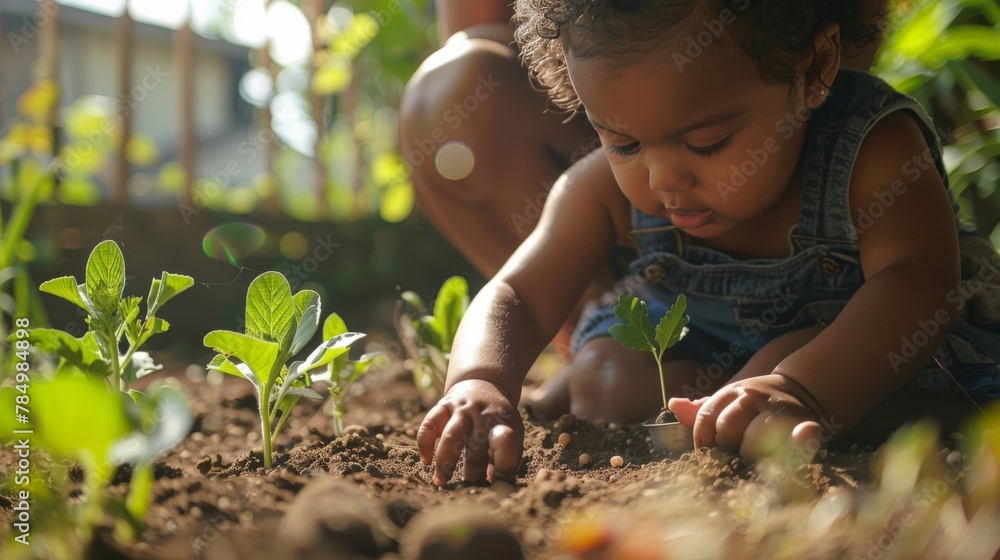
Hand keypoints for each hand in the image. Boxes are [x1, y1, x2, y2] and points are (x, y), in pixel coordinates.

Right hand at [416, 379, 523, 485]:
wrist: (484, 383)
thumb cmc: (498, 418)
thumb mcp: (510, 431)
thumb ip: (505, 456)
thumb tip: (492, 482)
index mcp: (503, 422)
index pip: (504, 444)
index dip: (502, 464)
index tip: (495, 483)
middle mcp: (482, 414)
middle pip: (476, 447)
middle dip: (472, 473)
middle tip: (467, 493)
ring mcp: (461, 408)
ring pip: (451, 437)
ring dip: (444, 462)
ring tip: (440, 482)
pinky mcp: (443, 404)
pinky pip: (430, 424)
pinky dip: (425, 443)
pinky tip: (426, 461)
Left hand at [668, 374, 824, 458]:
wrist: (799, 391)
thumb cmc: (756, 406)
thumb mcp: (729, 402)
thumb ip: (703, 410)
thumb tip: (674, 404)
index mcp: (733, 392)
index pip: (707, 417)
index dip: (703, 438)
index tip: (707, 451)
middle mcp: (755, 396)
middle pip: (727, 429)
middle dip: (727, 444)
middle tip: (738, 448)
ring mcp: (781, 411)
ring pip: (753, 442)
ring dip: (750, 452)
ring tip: (755, 453)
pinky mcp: (808, 425)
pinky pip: (802, 436)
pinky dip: (803, 439)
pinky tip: (804, 436)